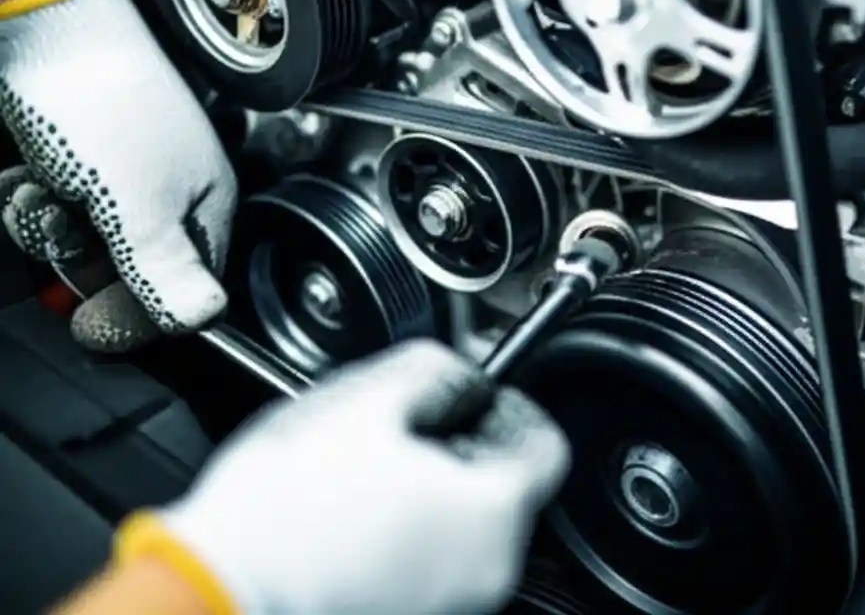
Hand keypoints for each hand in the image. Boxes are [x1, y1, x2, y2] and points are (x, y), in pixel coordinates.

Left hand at [0, 0, 236, 351]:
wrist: (39, 20)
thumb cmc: (99, 101)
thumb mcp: (135, 206)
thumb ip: (165, 272)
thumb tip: (203, 318)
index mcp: (203, 199)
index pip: (183, 286)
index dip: (138, 313)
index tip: (91, 327)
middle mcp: (165, 185)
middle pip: (125, 265)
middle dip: (80, 258)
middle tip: (65, 231)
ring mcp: (117, 166)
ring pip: (80, 233)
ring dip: (45, 224)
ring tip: (38, 190)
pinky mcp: (74, 148)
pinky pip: (51, 198)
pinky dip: (28, 194)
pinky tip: (22, 174)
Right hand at [155, 340, 570, 614]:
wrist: (219, 595)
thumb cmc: (282, 515)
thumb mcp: (364, 403)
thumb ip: (434, 371)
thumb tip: (461, 377)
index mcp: (492, 513)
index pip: (545, 447)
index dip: (508, 408)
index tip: (472, 398)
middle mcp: (487, 571)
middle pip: (501, 489)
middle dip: (458, 450)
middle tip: (397, 431)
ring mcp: (453, 607)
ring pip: (461, 530)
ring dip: (427, 495)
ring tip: (358, 478)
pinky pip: (428, 567)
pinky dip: (404, 538)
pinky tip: (346, 520)